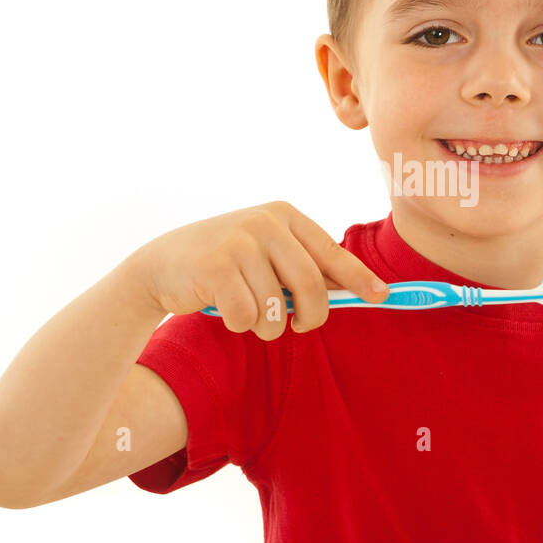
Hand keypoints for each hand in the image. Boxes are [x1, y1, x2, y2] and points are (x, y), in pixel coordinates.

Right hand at [129, 201, 388, 339]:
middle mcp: (265, 222)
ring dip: (267, 326)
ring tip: (250, 314)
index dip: (358, 277)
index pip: (330, 251)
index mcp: (284, 215)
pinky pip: (247, 316)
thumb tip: (357, 291)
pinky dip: (239, 324)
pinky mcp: (216, 265)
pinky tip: (223, 309)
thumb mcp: (266, 255)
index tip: (381, 296)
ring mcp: (240, 241)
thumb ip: (304, 268)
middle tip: (301, 326)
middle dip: (311, 316)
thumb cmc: (225, 265)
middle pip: (311, 285)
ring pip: (276, 308)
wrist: (161, 266)